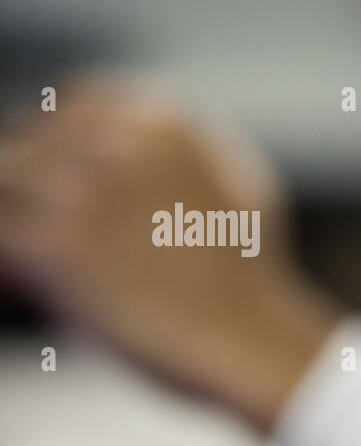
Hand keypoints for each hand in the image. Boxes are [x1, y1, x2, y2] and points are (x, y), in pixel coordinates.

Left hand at [0, 81, 339, 429]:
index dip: (55, 148)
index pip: (72, 107)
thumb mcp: (241, 189)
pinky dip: (7, 270)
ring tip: (26, 271)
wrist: (249, 338)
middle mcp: (118, 140)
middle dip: (28, 194)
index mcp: (163, 118)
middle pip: (29, 148)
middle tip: (36, 238)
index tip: (49, 188)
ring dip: (13, 227)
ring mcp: (83, 188)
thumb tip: (141, 152)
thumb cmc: (251, 281)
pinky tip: (21, 293)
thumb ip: (191, 156)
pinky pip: (0, 240)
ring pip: (3, 188)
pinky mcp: (57, 242)